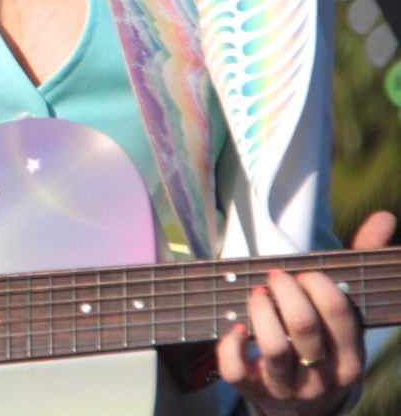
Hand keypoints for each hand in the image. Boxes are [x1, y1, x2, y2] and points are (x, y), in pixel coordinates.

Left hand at [217, 210, 397, 415]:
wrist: (304, 404)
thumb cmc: (325, 343)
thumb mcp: (345, 313)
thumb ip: (360, 266)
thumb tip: (384, 218)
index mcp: (351, 357)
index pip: (339, 314)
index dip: (317, 285)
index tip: (303, 273)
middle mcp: (323, 377)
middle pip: (303, 327)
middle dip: (285, 291)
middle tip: (275, 276)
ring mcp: (288, 388)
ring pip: (272, 348)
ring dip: (259, 311)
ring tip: (256, 294)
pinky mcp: (254, 392)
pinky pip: (237, 371)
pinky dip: (230, 346)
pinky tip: (236, 328)